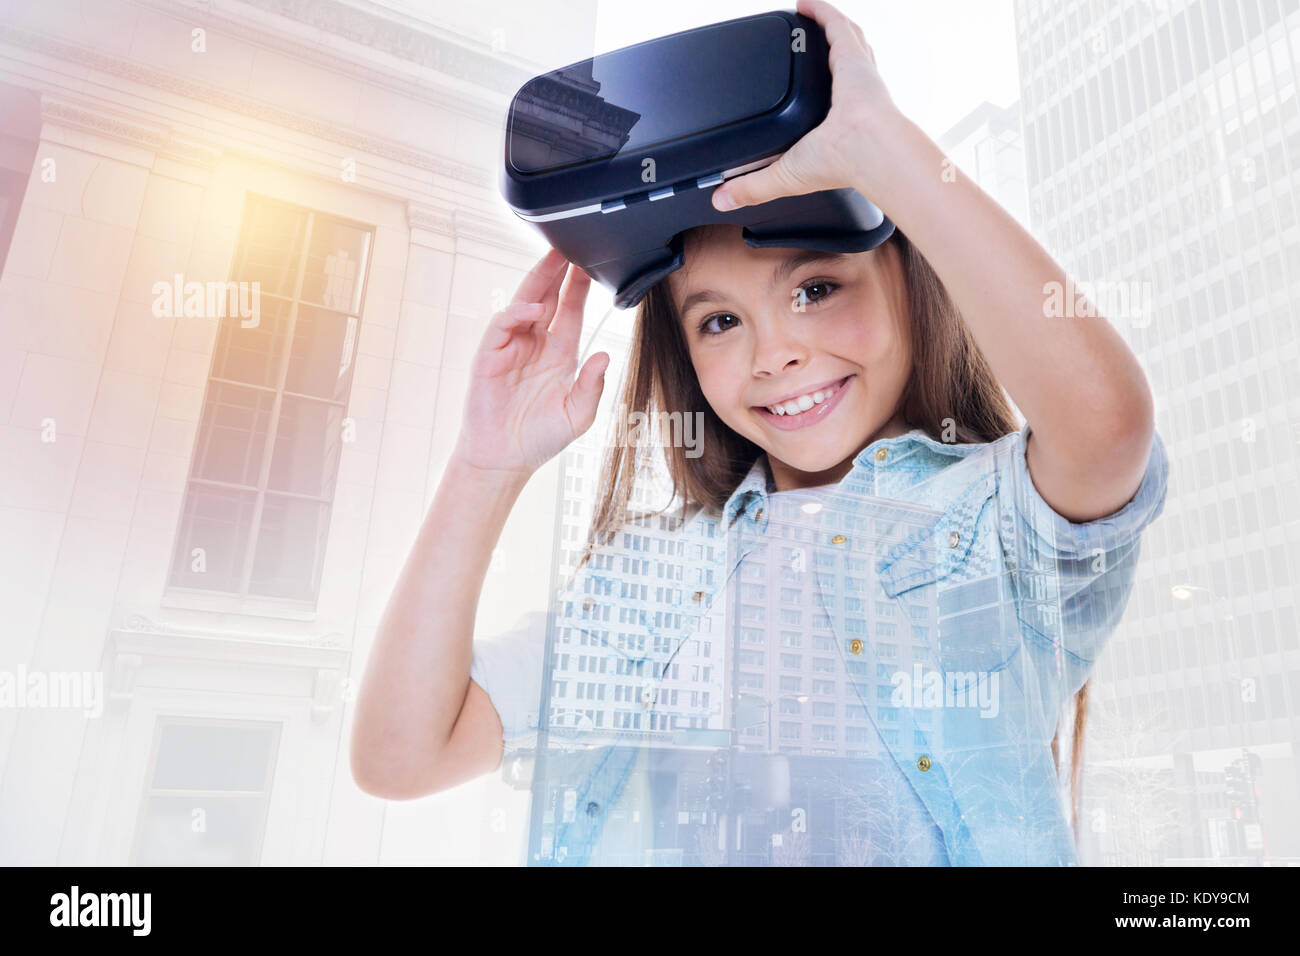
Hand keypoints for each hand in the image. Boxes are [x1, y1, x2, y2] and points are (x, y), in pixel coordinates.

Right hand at [453, 248, 609, 478]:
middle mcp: (536, 344)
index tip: (592, 265)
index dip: (580, 287)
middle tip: (571, 244)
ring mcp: (512, 347)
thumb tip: (604, 356)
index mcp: (560, 353)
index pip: (572, 311)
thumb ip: (592, 386)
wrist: (504, 460)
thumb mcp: (578, 415)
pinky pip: (503, 325)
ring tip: (554, 258)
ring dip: (539, 280)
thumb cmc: (539, 438)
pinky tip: (535, 307)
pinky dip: (518, 313)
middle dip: (559, 271)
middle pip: (549, 296)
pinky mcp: (490, 355)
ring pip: (525, 302)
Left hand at [711, 0, 900, 211]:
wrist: (864, 147)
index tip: (793, 86)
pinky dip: (820, 11)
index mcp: (835, 121)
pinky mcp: (851, 55)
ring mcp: (851, 72)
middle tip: (800, 45)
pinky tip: (803, 3)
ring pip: (839, 42)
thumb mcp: (782, 177)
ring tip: (803, 18)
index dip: (812, 90)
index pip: (824, 99)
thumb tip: (721, 199)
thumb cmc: (837, 163)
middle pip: (834, 65)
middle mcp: (845, 94)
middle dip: (821, 53)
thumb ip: (750, 186)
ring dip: (822, 27)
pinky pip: (835, 24)